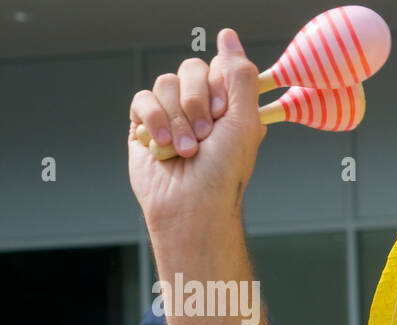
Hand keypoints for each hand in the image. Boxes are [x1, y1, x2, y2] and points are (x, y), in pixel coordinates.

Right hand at [127, 28, 266, 238]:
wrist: (192, 206)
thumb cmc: (224, 172)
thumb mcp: (245, 121)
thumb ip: (239, 75)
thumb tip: (228, 35)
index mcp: (229, 105)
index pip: (217, 66)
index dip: (217, 87)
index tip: (223, 114)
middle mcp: (201, 107)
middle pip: (189, 70)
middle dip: (196, 103)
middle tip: (204, 136)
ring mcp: (171, 115)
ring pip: (164, 83)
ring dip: (176, 119)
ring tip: (185, 150)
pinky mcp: (144, 126)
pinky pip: (141, 99)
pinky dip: (154, 121)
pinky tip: (162, 146)